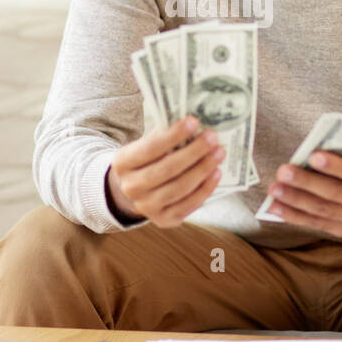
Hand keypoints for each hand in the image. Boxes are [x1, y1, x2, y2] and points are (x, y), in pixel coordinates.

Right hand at [107, 116, 226, 227]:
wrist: (133, 191)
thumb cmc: (146, 161)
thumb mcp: (144, 145)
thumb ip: (163, 137)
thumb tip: (194, 125)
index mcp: (123, 163)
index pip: (150, 148)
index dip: (174, 135)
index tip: (194, 121)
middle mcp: (131, 187)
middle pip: (167, 169)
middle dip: (194, 152)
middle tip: (212, 137)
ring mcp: (146, 207)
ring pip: (179, 188)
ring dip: (203, 169)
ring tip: (218, 153)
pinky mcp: (163, 219)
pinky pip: (188, 205)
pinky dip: (205, 189)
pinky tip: (216, 173)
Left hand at [265, 151, 341, 236]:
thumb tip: (307, 155)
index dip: (335, 166)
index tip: (313, 156)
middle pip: (334, 193)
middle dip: (306, 183)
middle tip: (283, 171)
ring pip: (322, 210)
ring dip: (294, 200)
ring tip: (274, 189)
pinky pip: (315, 223)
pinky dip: (292, 215)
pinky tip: (275, 207)